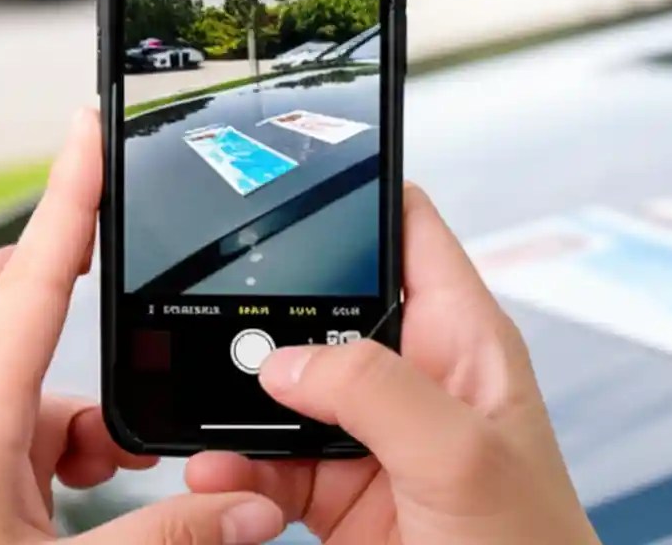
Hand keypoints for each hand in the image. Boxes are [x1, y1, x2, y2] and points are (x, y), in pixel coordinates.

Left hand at [0, 110, 283, 544]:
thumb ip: (170, 541)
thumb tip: (249, 511)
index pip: (37, 274)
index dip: (73, 193)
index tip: (91, 131)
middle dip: (64, 289)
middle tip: (124, 290)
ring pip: (1, 376)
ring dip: (71, 400)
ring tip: (127, 456)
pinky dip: (49, 445)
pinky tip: (81, 497)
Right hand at [186, 184, 599, 543]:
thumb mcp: (463, 455)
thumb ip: (378, 391)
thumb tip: (288, 361)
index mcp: (463, 340)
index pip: (409, 232)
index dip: (357, 195)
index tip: (289, 181)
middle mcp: (416, 377)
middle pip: (326, 307)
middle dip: (268, 312)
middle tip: (213, 320)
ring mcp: (373, 436)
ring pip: (287, 389)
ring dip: (241, 399)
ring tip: (207, 412)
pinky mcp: (338, 491)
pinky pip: (271, 459)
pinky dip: (238, 463)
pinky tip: (219, 469)